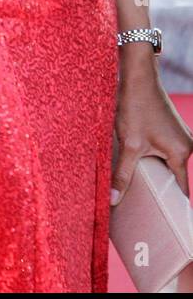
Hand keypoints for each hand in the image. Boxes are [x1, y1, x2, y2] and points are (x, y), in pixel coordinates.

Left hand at [113, 49, 192, 202]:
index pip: (180, 189)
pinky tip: (139, 161)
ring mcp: (181, 137)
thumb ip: (123, 174)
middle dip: (158, 187)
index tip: (164, 220)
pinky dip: (154, 158)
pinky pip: (165, 151)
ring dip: (154, 170)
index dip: (171, 204)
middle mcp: (187, 146)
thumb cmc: (135, 108)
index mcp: (181, 153)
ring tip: (138, 183)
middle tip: (142, 203)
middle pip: (173, 176)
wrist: (137, 77)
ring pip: (168, 163)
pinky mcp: (171, 129)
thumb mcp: (128, 144)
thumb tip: (113, 200)